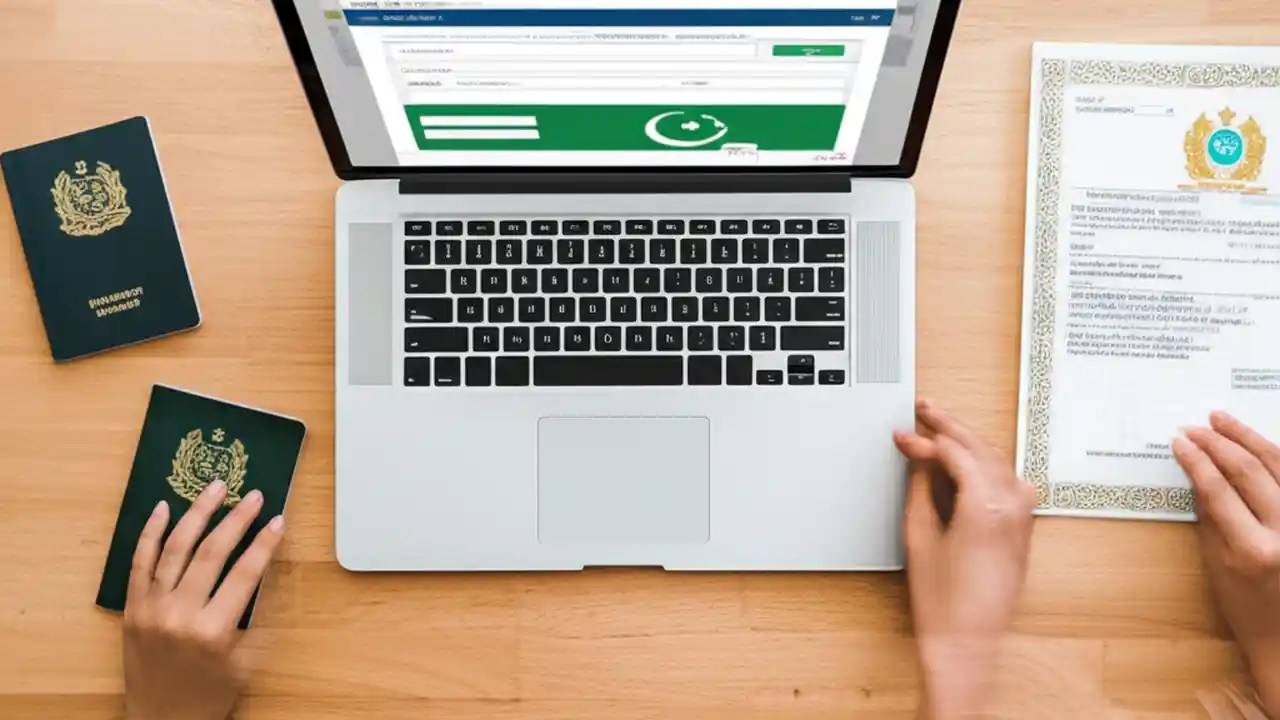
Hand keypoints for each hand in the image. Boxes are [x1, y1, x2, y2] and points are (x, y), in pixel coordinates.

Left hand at [123, 480, 284, 719]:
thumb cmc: (208, 697)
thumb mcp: (242, 661)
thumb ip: (249, 615)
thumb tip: (258, 568)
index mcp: (212, 631)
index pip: (245, 573)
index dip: (265, 544)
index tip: (279, 521)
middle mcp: (179, 614)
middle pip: (212, 553)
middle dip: (237, 520)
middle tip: (254, 496)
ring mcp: (151, 609)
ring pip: (175, 549)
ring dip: (197, 514)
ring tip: (215, 489)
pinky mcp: (131, 610)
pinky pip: (139, 564)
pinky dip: (150, 533)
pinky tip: (163, 509)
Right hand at [894, 399, 1037, 719]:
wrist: (967, 642)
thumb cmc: (943, 600)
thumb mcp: (919, 534)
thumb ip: (920, 488)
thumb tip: (918, 460)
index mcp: (986, 505)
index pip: (953, 453)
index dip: (924, 439)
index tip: (902, 434)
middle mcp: (1012, 505)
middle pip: (980, 447)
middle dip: (950, 427)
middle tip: (924, 410)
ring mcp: (1022, 516)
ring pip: (997, 459)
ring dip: (969, 442)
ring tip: (941, 429)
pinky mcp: (1023, 527)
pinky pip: (1007, 479)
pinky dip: (985, 462)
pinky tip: (967, 459)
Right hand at [1172, 413, 1279, 716]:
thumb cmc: (1248, 610)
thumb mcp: (1218, 567)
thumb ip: (1210, 518)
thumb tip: (1197, 475)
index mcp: (1254, 550)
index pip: (1218, 489)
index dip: (1197, 460)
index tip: (1180, 441)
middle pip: (1250, 471)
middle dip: (1219, 443)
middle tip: (1197, 427)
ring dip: (1249, 438)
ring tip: (1224, 421)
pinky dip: (1278, 456)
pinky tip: (1261, 442)